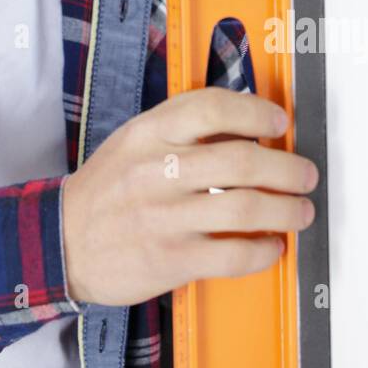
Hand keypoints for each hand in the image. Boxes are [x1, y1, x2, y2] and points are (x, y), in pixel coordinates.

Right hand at [62, 87, 316, 306]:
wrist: (62, 242)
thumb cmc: (107, 189)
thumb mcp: (133, 141)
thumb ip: (180, 127)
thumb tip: (244, 122)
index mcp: (149, 133)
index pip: (212, 108)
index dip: (256, 113)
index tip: (280, 124)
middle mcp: (157, 171)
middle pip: (241, 162)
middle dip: (288, 169)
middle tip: (305, 173)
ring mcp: (165, 217)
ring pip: (245, 210)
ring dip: (287, 210)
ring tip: (301, 210)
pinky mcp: (171, 259)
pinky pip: (233, 256)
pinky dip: (264, 251)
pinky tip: (272, 246)